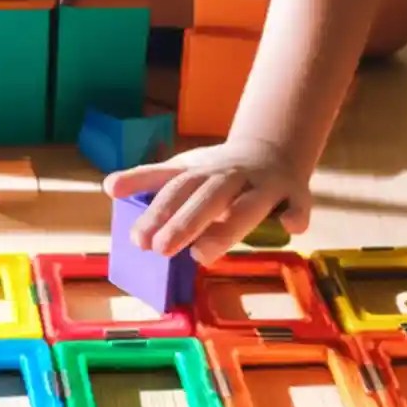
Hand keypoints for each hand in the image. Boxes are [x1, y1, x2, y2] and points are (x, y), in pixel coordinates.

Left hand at [102, 138, 311, 264]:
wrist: (271, 151)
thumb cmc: (217, 172)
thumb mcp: (181, 170)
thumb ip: (147, 180)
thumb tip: (108, 187)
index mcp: (203, 171)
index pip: (176, 189)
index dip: (156, 212)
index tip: (137, 239)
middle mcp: (232, 177)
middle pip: (207, 198)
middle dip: (183, 223)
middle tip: (159, 250)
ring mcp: (264, 186)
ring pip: (247, 206)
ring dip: (227, 229)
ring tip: (201, 255)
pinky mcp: (294, 195)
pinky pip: (298, 205)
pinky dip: (296, 215)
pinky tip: (291, 229)